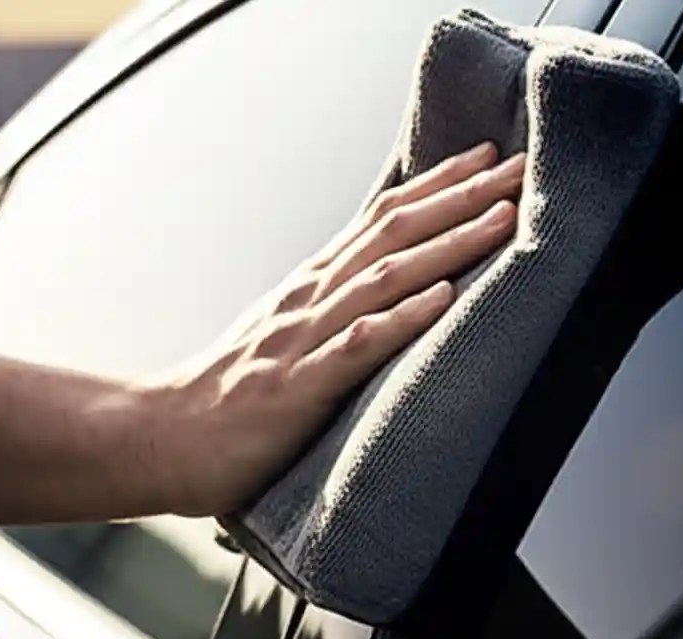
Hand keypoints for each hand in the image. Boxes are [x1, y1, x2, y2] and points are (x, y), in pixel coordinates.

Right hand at [137, 143, 524, 516]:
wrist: (163, 437)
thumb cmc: (233, 392)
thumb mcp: (289, 331)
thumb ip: (336, 303)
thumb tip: (389, 281)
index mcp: (314, 283)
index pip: (384, 216)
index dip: (439, 184)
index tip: (489, 156)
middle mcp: (314, 296)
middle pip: (397, 231)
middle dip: (463, 197)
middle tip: (519, 167)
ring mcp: (307, 337)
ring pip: (388, 276)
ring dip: (450, 244)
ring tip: (503, 218)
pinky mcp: (301, 385)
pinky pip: (360, 344)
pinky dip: (405, 317)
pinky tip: (446, 298)